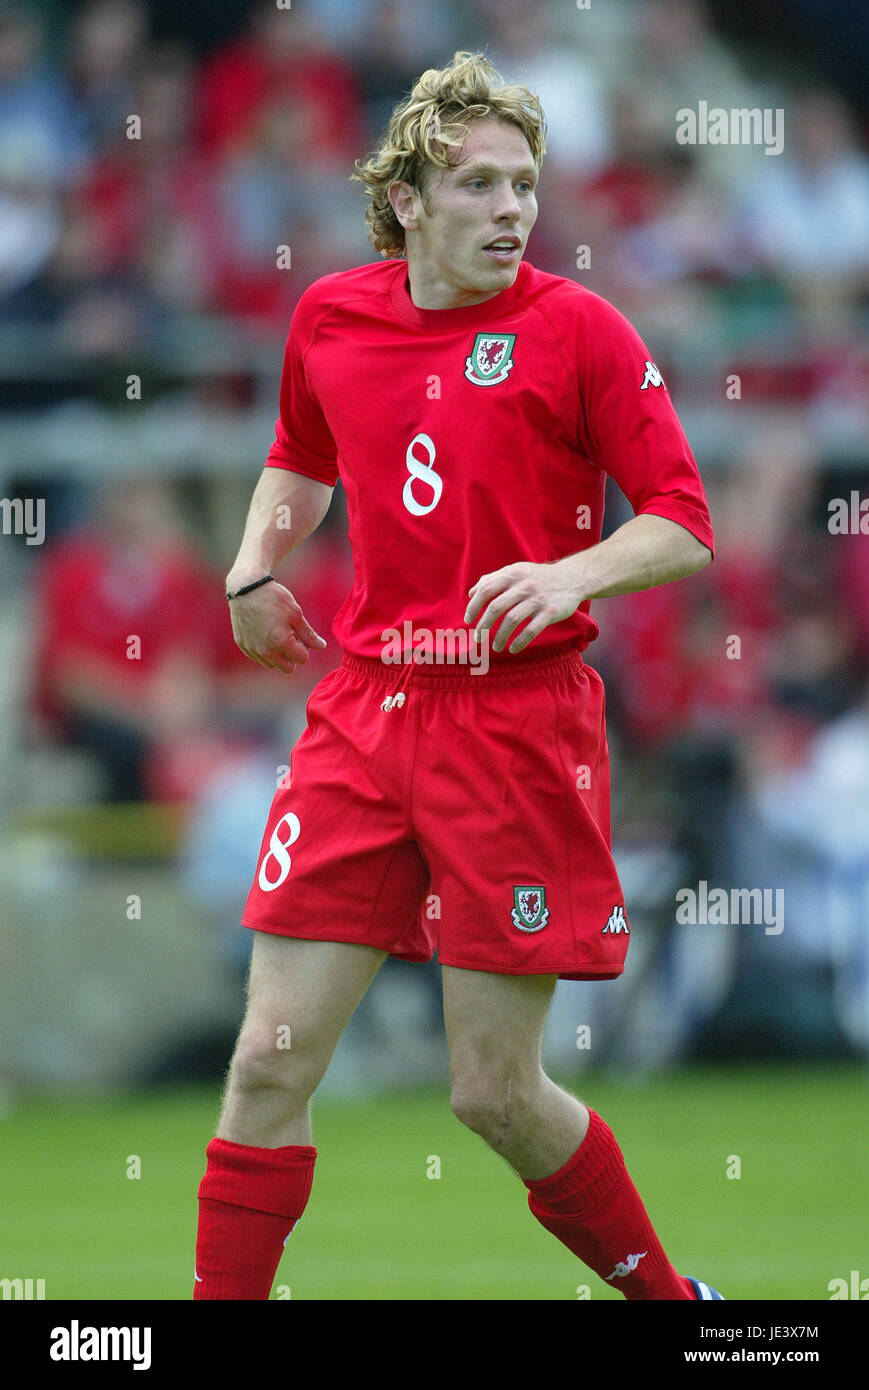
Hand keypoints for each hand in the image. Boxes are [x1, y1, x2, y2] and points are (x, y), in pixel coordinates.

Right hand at [228, 580, 326, 671]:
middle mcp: (265, 650)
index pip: (302, 659)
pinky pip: (258, 657)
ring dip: (278, 655)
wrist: (245, 588)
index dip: (305, 648)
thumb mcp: (295, 613)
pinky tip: (265, 633)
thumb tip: (321, 646)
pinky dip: (265, 651)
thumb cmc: (273, 598)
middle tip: (291, 638)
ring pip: (272, 665)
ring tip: (277, 634)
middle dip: (293, 656)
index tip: (300, 635)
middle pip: (287, 668)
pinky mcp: (243, 645)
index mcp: (281, 642)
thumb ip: (308, 634)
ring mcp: (252, 649)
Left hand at [464, 559, 582, 653]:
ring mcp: (538, 598)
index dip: (474, 606)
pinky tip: (513, 649)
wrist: (572, 578)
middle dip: (483, 626)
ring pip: (512, 620)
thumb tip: (470, 594)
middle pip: (496, 607)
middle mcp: (524, 585)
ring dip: (500, 637)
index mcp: (512, 574)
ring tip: (495, 647)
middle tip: (478, 638)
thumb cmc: (537, 577)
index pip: (486, 590)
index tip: (468, 620)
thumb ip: (493, 580)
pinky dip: (520, 642)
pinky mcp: (551, 612)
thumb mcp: (516, 571)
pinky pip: (531, 630)